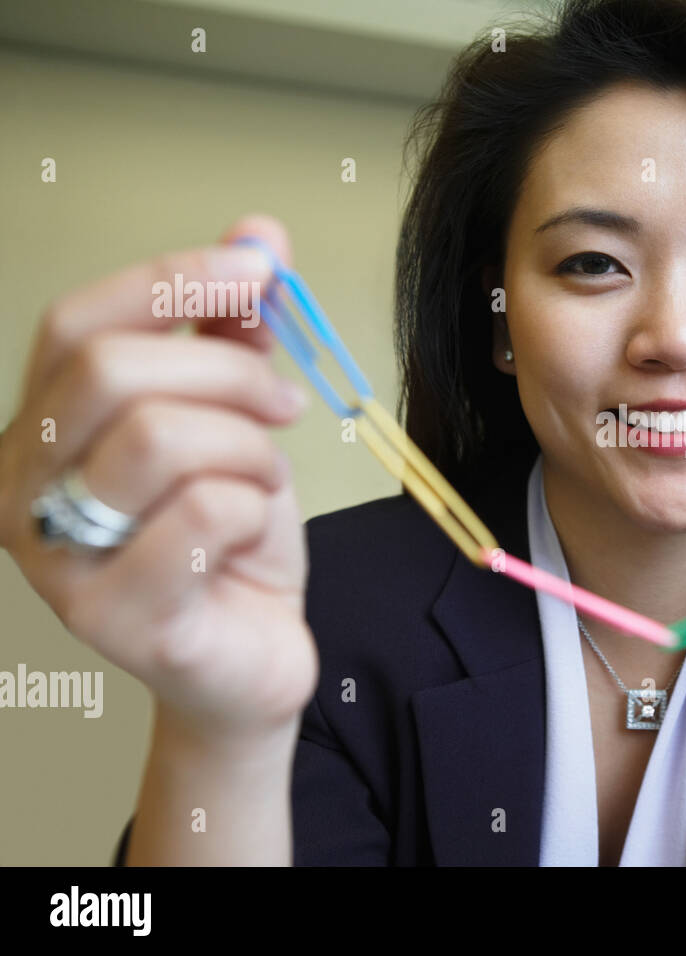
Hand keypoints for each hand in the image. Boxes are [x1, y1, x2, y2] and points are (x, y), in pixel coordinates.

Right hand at [0, 215, 319, 741]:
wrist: (248, 655)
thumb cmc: (228, 538)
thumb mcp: (233, 422)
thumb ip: (232, 331)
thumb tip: (257, 233)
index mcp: (41, 431)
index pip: (75, 323)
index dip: (170, 280)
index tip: (259, 268)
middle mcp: (23, 490)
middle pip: (113, 372)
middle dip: (228, 372)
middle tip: (282, 402)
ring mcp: (57, 559)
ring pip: (163, 438)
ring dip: (247, 448)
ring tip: (264, 476)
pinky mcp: (113, 616)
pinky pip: (206, 513)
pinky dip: (255, 509)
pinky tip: (251, 534)